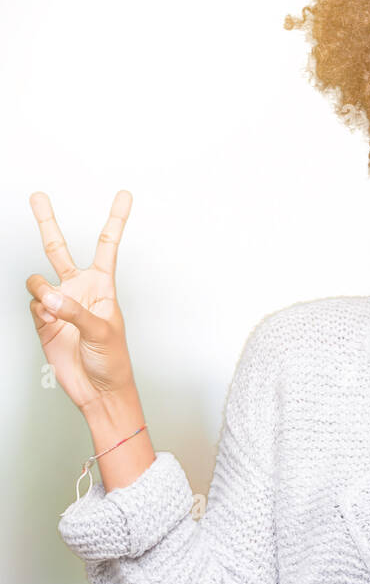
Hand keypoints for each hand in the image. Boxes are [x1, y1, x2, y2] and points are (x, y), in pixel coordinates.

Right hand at [25, 190, 137, 410]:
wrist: (98, 390)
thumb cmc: (113, 361)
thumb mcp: (102, 332)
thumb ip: (73, 311)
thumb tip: (47, 294)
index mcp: (103, 286)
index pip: (107, 245)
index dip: (115, 219)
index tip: (124, 194)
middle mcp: (79, 289)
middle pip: (59, 248)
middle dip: (46, 221)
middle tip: (36, 195)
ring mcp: (58, 303)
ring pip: (37, 279)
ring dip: (41, 290)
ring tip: (53, 308)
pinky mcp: (42, 319)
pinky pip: (31, 304)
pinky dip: (38, 311)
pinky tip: (50, 323)